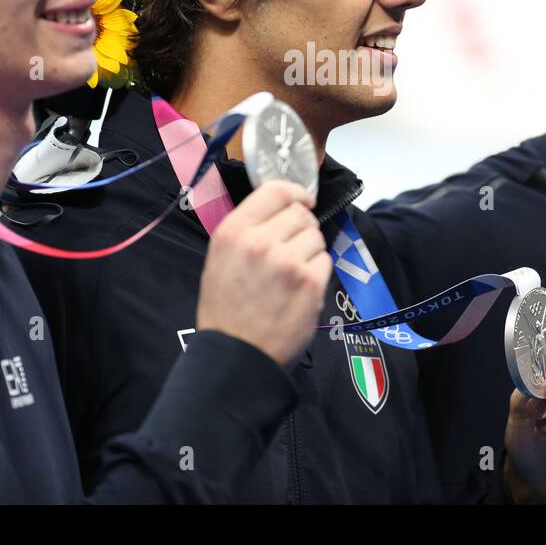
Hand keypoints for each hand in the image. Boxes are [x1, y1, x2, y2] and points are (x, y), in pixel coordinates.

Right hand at [196, 180, 330, 365]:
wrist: (236, 354)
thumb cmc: (226, 309)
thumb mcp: (220, 258)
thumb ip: (248, 229)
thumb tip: (281, 207)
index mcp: (234, 231)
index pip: (276, 190)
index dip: (296, 192)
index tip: (304, 200)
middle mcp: (260, 242)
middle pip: (300, 214)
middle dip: (301, 228)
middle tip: (291, 250)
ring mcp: (288, 262)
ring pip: (316, 237)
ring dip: (309, 251)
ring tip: (290, 275)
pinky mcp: (310, 283)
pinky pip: (325, 261)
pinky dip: (317, 272)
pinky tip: (299, 289)